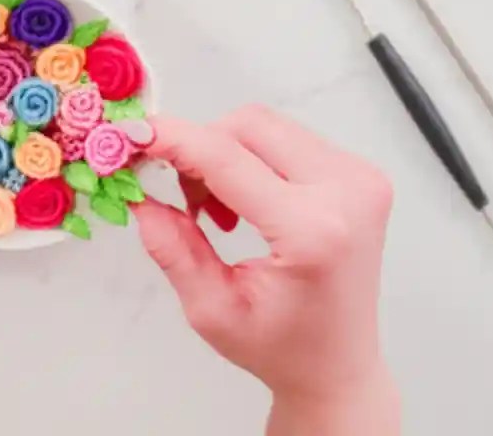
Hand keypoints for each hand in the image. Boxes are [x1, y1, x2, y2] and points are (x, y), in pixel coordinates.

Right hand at [133, 106, 398, 435]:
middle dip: (198, 149)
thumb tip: (139, 194)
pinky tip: (247, 204)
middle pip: (247, 126)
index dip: (172, 139)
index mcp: (311, 231)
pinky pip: (288, 139)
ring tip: (217, 211)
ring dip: (225, 153)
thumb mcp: (211, 310)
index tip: (130, 135)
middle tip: (181, 199)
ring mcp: (361, 179)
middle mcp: (346, 193)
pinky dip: (252, 159)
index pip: (225, 158)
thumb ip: (172, 248)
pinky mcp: (362, 175)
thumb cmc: (280, 348)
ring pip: (266, 126)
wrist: (340, 366)